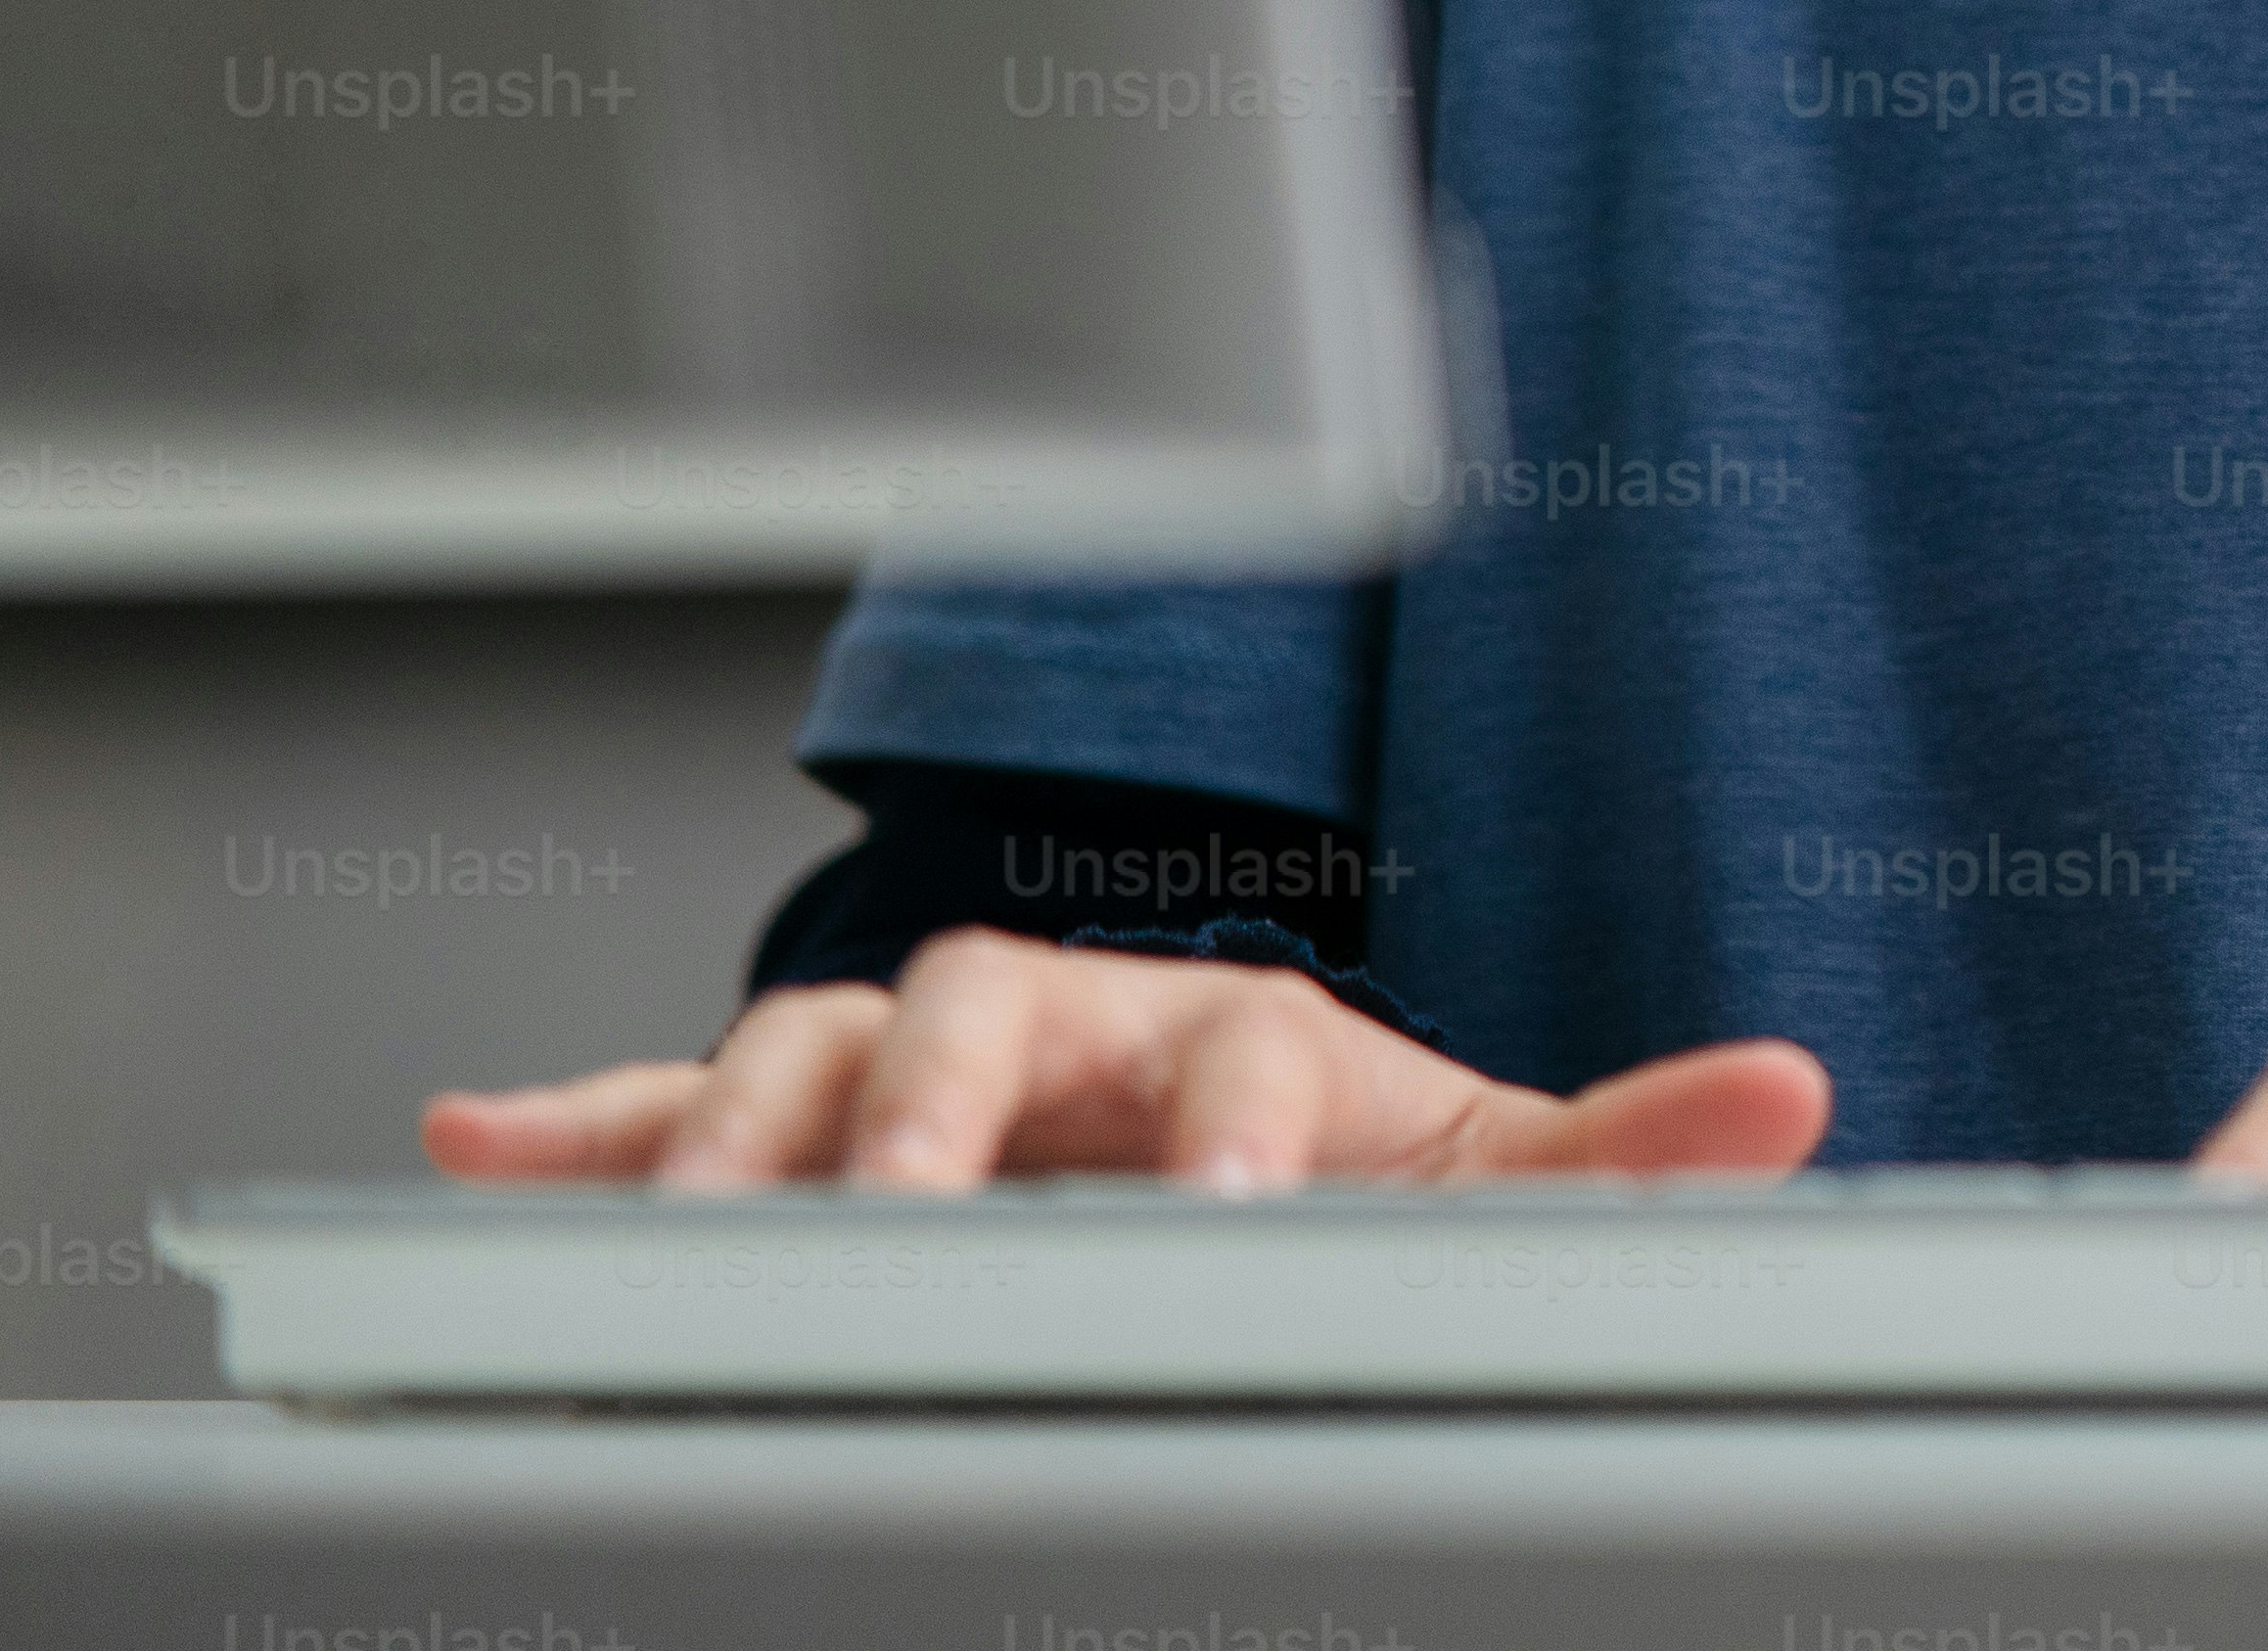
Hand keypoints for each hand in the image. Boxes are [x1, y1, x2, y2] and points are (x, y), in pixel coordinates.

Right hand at [419, 926, 1831, 1193]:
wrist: (1244, 1171)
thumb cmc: (1348, 1172)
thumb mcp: (1493, 1176)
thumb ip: (1628, 1152)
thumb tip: (1788, 1094)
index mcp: (1228, 1034)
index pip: (1218, 1048)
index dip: (1220, 1129)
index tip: (1222, 1214)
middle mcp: (1063, 1028)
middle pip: (970, 1021)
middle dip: (929, 1127)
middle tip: (896, 1234)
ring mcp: (922, 1078)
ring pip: (803, 1058)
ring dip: (734, 1140)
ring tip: (696, 1244)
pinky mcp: (806, 1142)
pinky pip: (665, 1114)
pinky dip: (574, 1126)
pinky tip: (480, 1151)